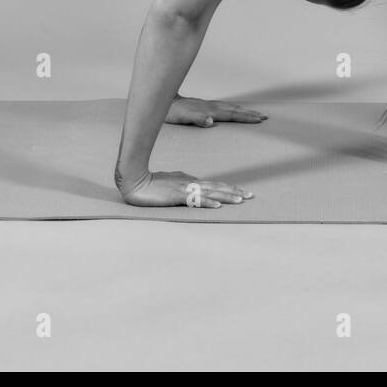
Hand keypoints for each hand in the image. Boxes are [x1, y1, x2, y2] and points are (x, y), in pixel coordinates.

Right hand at [119, 170, 253, 207]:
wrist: (134, 180)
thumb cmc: (152, 181)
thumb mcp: (173, 180)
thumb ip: (185, 182)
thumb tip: (197, 184)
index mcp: (191, 181)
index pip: (215, 185)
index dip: (230, 189)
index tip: (243, 193)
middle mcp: (191, 184)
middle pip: (217, 188)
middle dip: (235, 192)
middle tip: (251, 196)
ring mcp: (184, 189)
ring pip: (210, 193)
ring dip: (226, 197)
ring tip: (240, 200)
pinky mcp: (175, 196)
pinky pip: (194, 200)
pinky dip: (207, 203)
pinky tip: (217, 206)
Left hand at [165, 96, 267, 127]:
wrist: (163, 101)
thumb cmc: (171, 112)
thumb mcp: (181, 118)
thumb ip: (196, 119)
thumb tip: (211, 121)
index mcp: (209, 111)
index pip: (232, 114)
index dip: (246, 117)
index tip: (259, 119)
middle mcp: (211, 107)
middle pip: (235, 110)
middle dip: (250, 113)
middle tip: (264, 117)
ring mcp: (208, 105)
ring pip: (230, 107)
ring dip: (244, 110)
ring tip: (255, 113)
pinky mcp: (205, 106)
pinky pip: (224, 107)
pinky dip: (234, 109)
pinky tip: (234, 110)